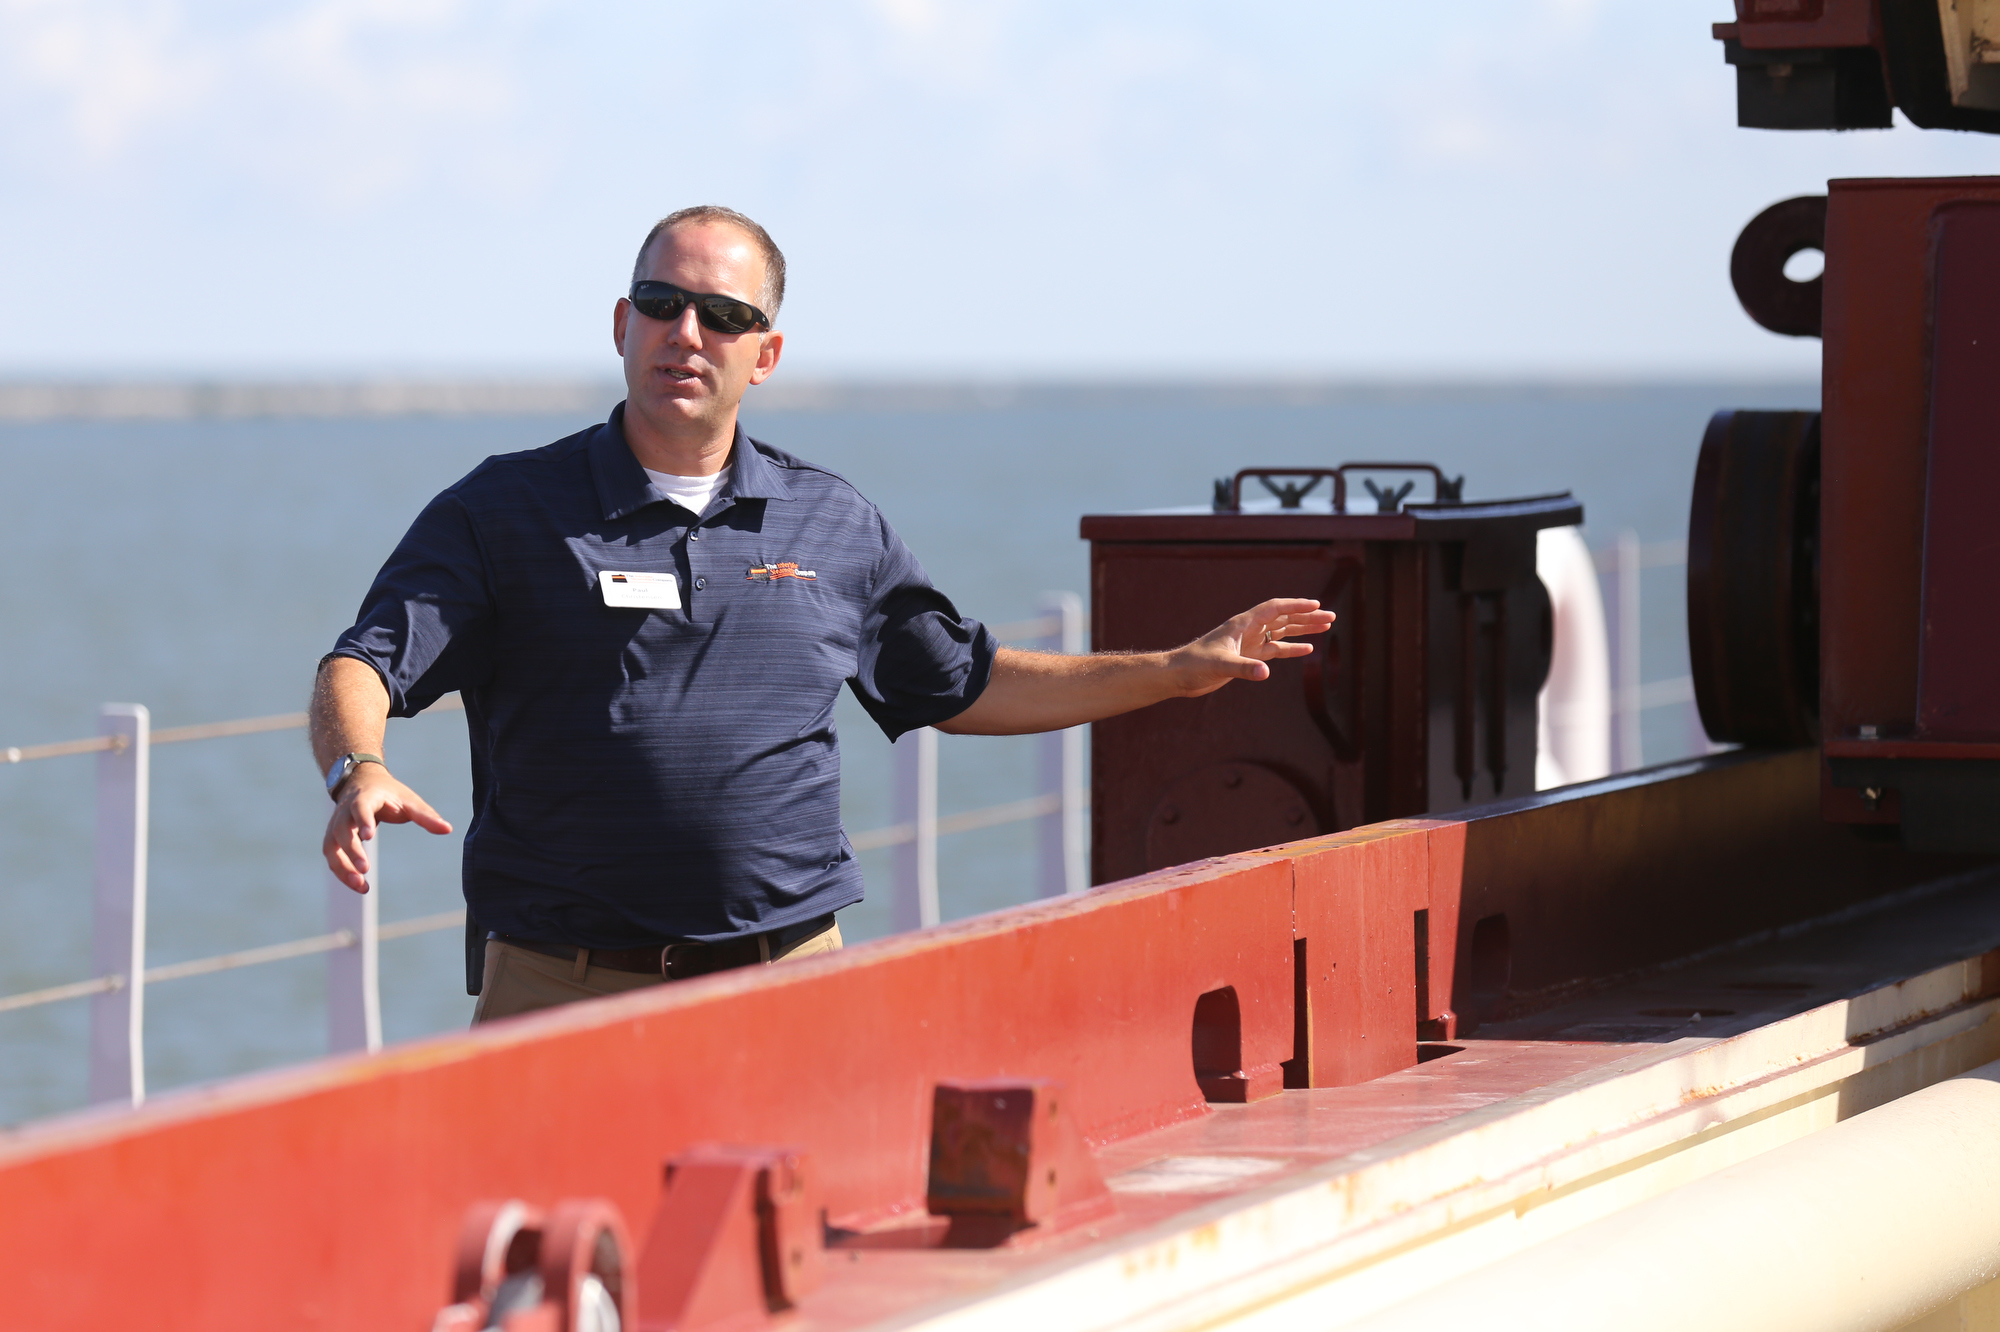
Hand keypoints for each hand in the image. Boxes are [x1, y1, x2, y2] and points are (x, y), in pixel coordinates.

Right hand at [321, 764, 453, 892]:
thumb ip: (426, 816)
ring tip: (360, 886)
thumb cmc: (389, 793)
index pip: (360, 808)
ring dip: (342, 868)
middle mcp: (345, 811)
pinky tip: (358, 885)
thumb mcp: (410, 800)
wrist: (361, 782)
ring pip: (331, 847)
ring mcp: (335, 824)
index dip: (363, 821)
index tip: (369, 836)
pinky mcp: (333, 837)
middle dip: (351, 852)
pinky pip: (333, 857)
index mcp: (364, 797)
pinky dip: (341, 872)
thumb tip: (448, 830)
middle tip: (365, 870)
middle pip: (341, 831)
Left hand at [1168, 598, 1335, 698]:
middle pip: (1283, 618)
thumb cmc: (1194, 665)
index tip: (1316, 605)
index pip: (1275, 608)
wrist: (1179, 675)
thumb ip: (1244, 669)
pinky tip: (1308, 649)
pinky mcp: (1249, 656)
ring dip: (1303, 629)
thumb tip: (1266, 673)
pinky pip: (1276, 649)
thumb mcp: (1220, 666)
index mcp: (1243, 623)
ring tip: (1326, 627)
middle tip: (1331, 616)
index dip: (1296, 605)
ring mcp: (1250, 642)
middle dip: (1307, 616)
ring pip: (1282, 632)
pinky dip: (1292, 648)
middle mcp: (1249, 629)